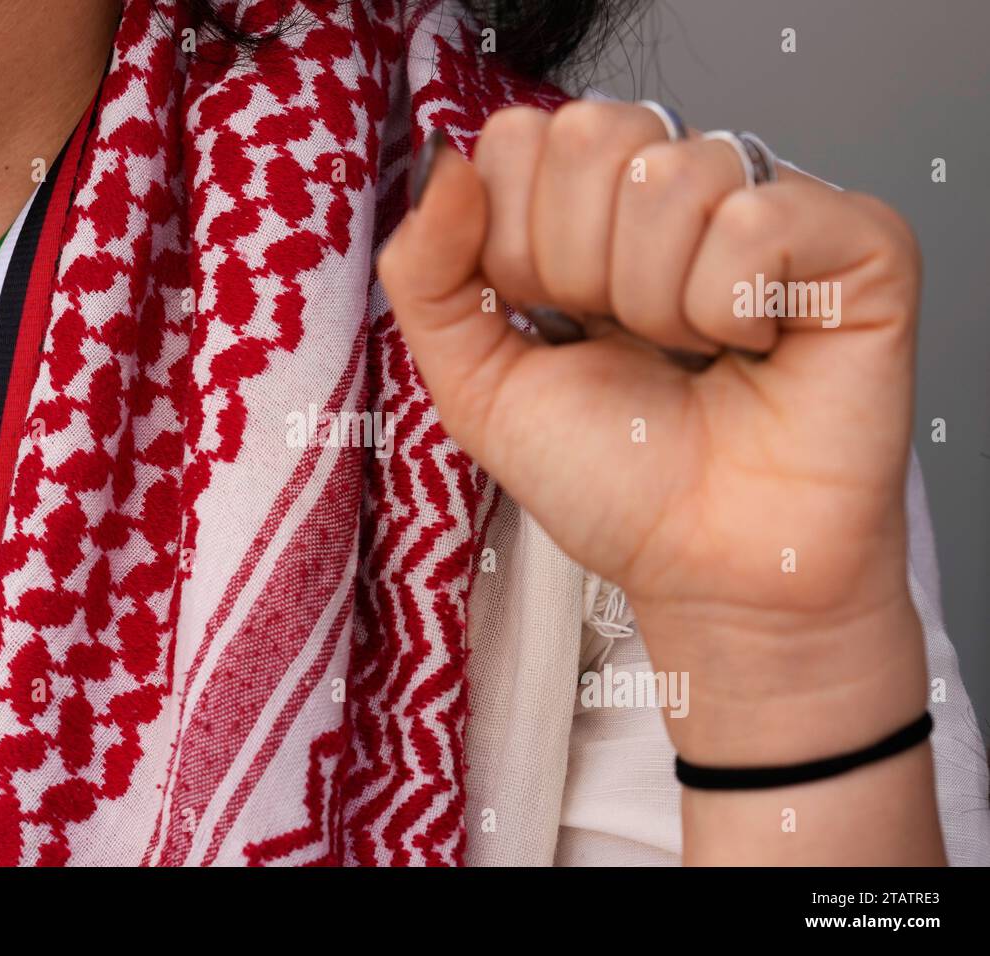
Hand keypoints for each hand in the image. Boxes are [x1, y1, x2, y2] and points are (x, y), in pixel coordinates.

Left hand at [377, 101, 928, 763]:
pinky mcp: (859, 239)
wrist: (704, 565)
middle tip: (626, 343)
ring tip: (693, 356)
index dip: (517, 250)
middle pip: (591, 137)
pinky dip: (732, 313)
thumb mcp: (477, 382)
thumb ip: (428, 273)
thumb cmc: (611, 479)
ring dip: (657, 308)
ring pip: (671, 179)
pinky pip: (756, 223)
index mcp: (593, 203)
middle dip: (579, 275)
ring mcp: (772, 200)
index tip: (556, 326)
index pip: (522, 138)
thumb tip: (442, 161)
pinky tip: (756, 350)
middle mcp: (680, 184)